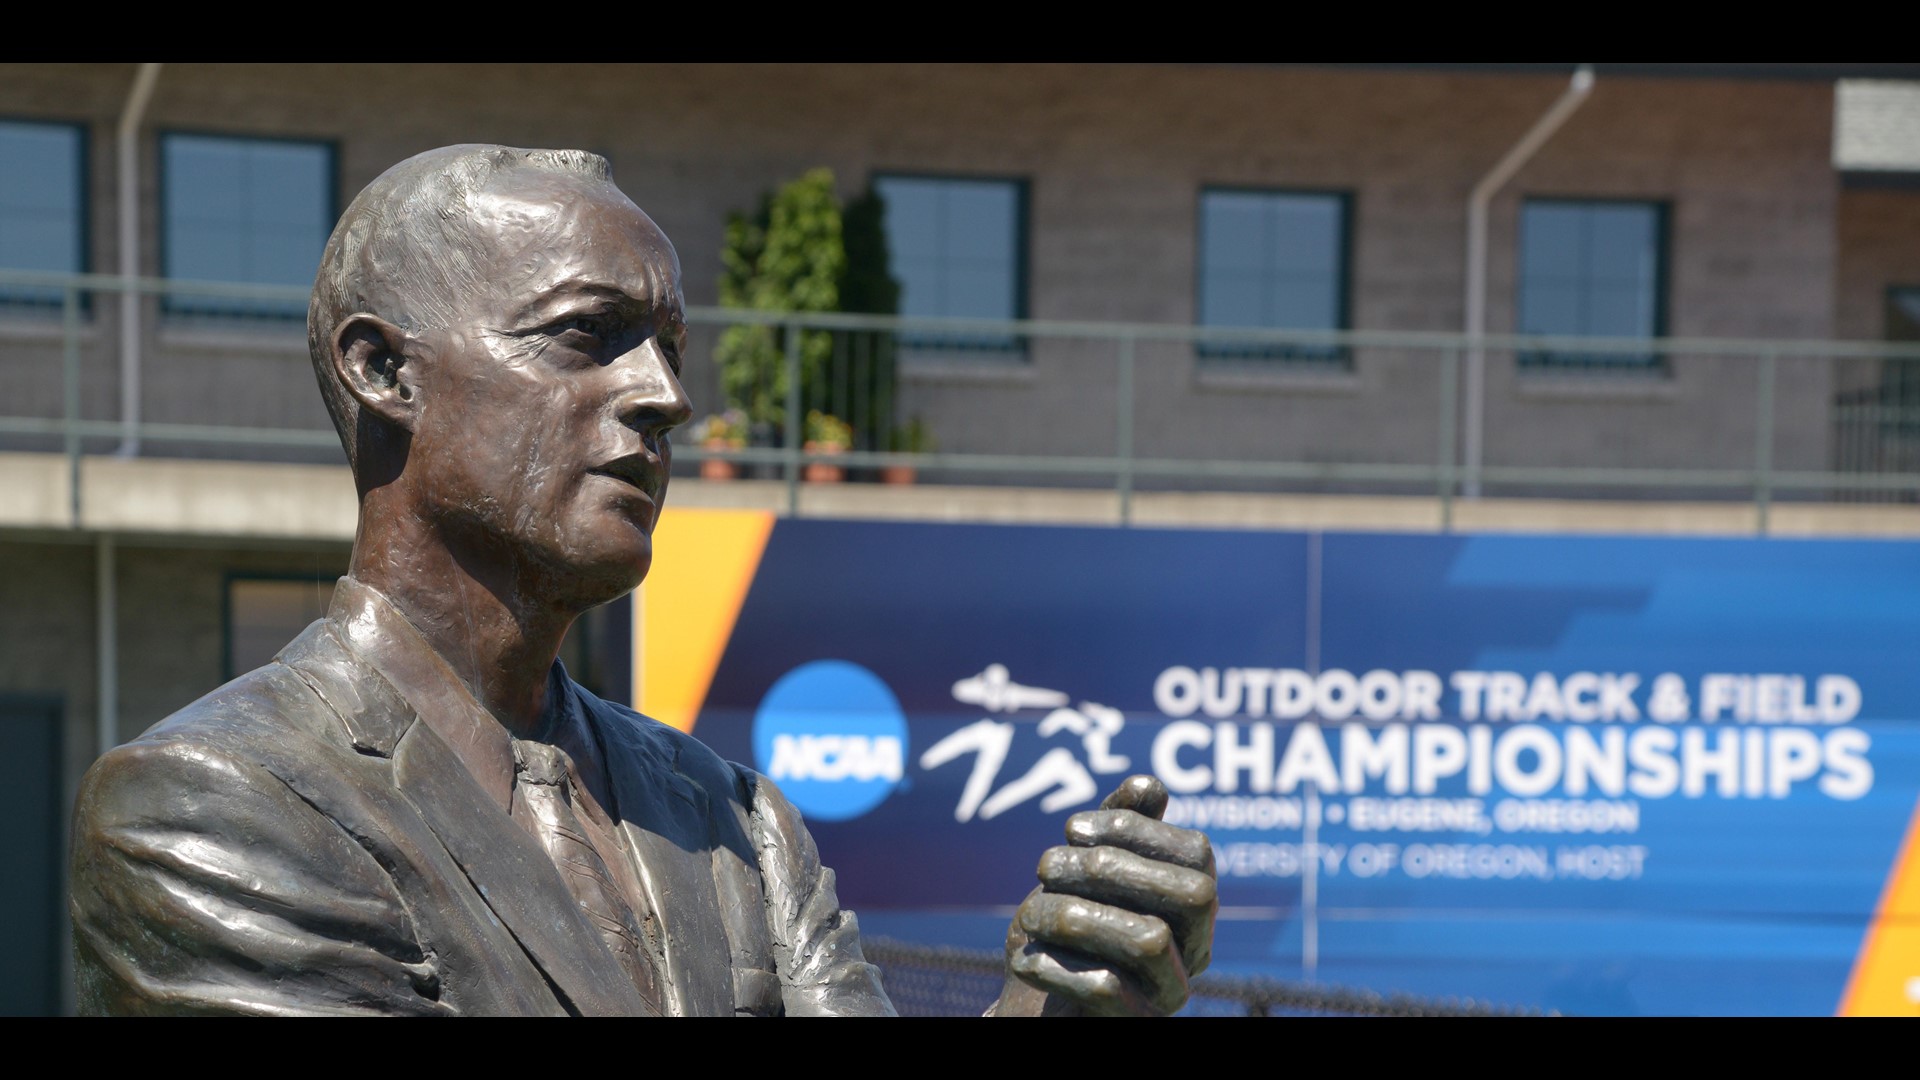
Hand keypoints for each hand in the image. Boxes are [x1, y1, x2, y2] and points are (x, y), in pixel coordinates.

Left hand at [990, 775, 1217, 1015]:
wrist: (1032, 1012)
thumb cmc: (1062, 936)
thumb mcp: (1081, 876)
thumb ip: (1115, 832)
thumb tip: (1148, 786)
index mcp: (1189, 905)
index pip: (1196, 852)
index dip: (1134, 829)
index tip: (1070, 829)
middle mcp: (1195, 950)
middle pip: (1190, 894)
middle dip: (1109, 868)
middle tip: (1043, 867)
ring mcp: (1171, 992)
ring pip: (1150, 939)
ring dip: (1074, 916)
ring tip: (1026, 916)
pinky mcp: (1136, 1024)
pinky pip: (1110, 990)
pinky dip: (1058, 966)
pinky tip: (1024, 958)